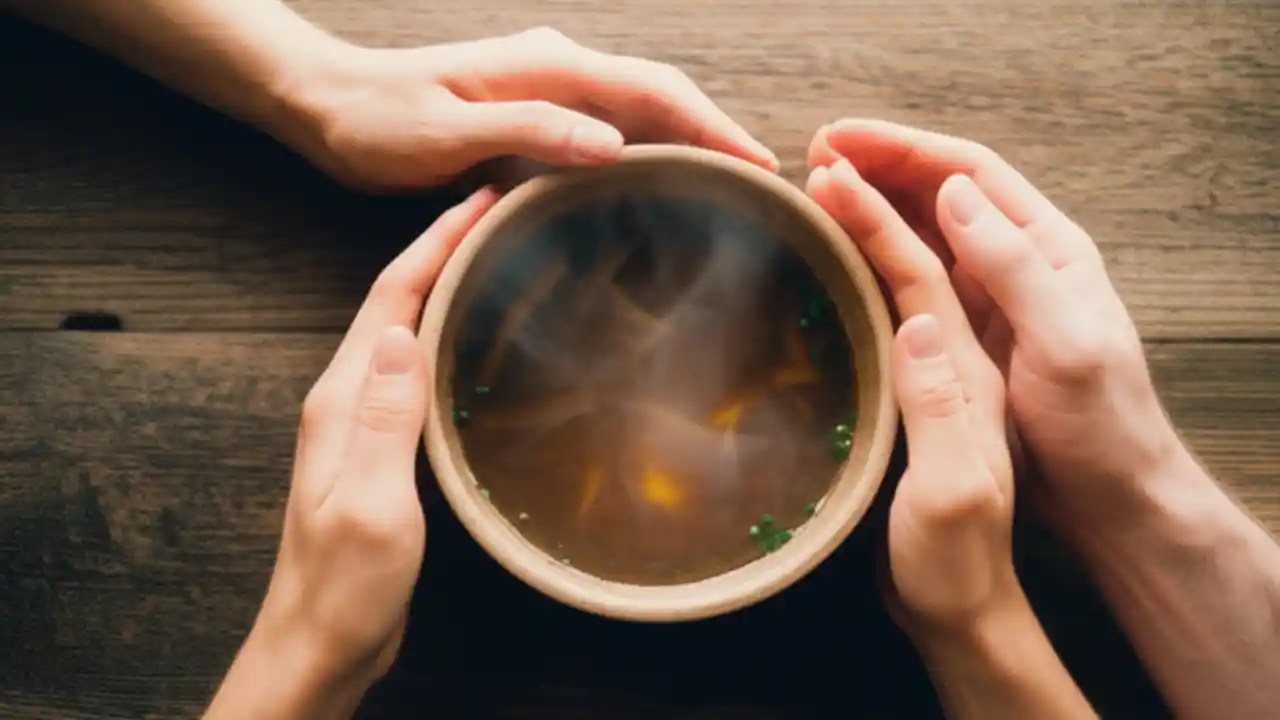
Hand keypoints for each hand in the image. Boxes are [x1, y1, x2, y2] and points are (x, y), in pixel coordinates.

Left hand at [206, 188, 498, 718]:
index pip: (388, 301)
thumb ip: (384, 420)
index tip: (479, 203)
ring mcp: (359, 425)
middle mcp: (344, 401)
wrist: (319, 643)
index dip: (433, 245)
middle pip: (393, 304)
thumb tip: (401, 334)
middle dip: (440, 249)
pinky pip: (412, 373)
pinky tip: (472, 339)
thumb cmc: (344, 586)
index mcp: (340, 402)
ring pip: (403, 333)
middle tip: (497, 214)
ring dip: (441, 287)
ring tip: (490, 256)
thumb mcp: (371, 504)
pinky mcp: (379, 450)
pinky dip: (443, 336)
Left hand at [275, 27, 776, 191]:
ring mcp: (548, 91)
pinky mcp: (535, 116)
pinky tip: (659, 190)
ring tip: (728, 191)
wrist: (330, 105)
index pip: (653, 90)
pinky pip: (607, 132)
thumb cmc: (378, 120)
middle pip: (660, 97)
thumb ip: (529, 129)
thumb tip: (612, 144)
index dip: (711, 126)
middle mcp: (558, 70)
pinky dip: (646, 156)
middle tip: (762, 185)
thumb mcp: (447, 130)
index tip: (757, 163)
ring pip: (639, 113)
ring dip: (687, 144)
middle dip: (715, 134)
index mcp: (548, 67)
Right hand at [808, 120, 1185, 534]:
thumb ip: (1014, 268)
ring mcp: (982, 303)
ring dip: (867, 207)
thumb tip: (950, 194)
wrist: (1110, 501)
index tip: (841, 140)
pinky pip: (906, 286)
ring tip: (812, 190)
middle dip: (877, 167)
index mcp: (1046, 248)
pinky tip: (834, 255)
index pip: (969, 173)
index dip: (903, 150)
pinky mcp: (959, 343)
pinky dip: (869, 260)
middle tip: (811, 154)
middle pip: (936, 195)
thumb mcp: (1067, 342)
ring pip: (917, 235)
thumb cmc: (1102, 424)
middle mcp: (1010, 264)